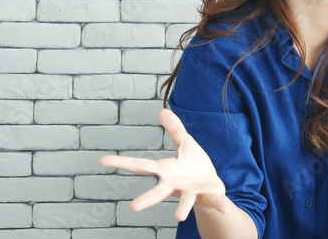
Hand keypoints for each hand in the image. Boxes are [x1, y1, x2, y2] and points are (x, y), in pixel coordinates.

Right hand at [99, 108, 228, 220]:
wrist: (212, 186)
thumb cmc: (194, 166)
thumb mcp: (185, 143)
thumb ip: (174, 128)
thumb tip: (162, 109)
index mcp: (167, 170)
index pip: (141, 166)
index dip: (121, 162)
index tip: (101, 160)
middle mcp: (176, 184)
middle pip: (158, 191)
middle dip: (147, 199)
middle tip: (132, 207)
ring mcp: (192, 192)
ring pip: (185, 201)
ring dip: (183, 209)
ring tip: (178, 218)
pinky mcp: (209, 195)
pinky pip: (215, 202)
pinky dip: (220, 206)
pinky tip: (226, 210)